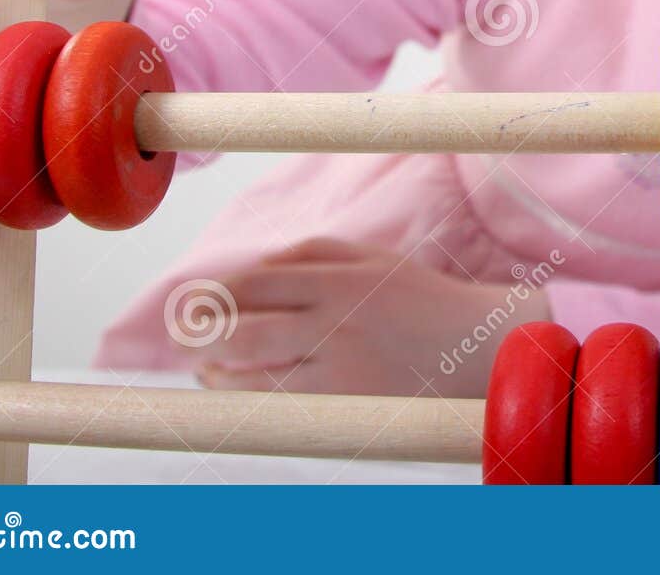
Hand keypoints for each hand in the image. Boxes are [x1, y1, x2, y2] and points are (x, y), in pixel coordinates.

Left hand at [185, 236, 552, 397]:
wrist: (476, 348)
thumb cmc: (421, 298)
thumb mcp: (372, 258)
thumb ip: (314, 253)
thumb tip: (259, 264)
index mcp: (338, 280)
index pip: (255, 283)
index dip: (216, 294)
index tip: (197, 301)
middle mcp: (332, 323)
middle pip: (244, 331)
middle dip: (202, 338)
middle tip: (183, 340)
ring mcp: (337, 369)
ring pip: (255, 377)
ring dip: (218, 375)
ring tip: (205, 371)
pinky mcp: (346, 405)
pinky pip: (283, 405)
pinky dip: (251, 400)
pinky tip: (239, 395)